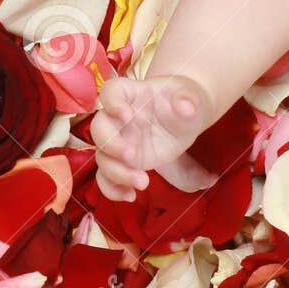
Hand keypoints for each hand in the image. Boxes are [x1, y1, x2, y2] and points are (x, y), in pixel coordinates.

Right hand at [91, 74, 208, 201]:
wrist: (185, 116)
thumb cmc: (183, 101)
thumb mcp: (190, 97)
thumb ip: (187, 99)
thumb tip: (186, 107)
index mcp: (132, 94)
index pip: (111, 91)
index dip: (112, 103)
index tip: (126, 115)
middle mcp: (118, 119)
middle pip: (99, 129)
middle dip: (112, 145)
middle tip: (133, 156)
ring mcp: (120, 141)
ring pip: (102, 157)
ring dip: (116, 173)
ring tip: (143, 182)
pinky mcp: (125, 162)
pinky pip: (107, 177)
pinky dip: (113, 189)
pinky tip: (130, 195)